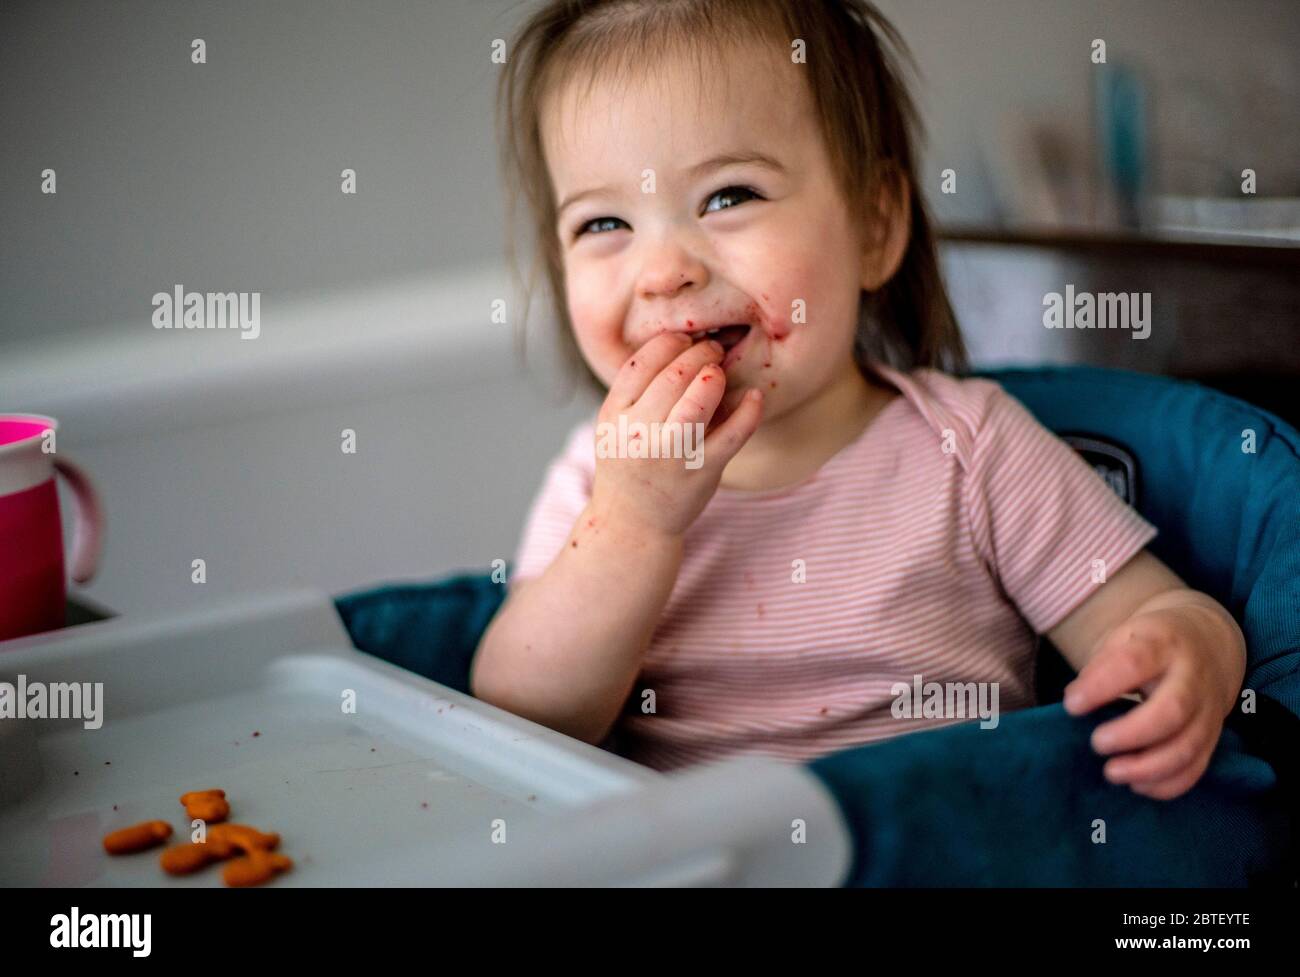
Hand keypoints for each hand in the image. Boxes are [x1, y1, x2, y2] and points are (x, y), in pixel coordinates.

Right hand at [589, 332, 762, 538]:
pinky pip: (733, 433)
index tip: (684, 339)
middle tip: (711, 350)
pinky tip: (755, 397)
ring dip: (715, 375)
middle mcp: (639, 433)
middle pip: (673, 375)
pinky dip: (749, 411)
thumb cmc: (629, 464)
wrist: (632, 522)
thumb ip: (638, 390)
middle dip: (698, 353)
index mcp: (614, 415)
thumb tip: (684, 344)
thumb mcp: (615, 425)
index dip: (668, 343)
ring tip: (719, 372)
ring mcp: (671, 454)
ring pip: (700, 399)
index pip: (642, 363)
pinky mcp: (703, 471)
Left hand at [1062, 604, 1244, 799]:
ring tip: (1112, 772)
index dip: (1101, 687)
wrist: (1208, 643)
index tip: (1072, 706)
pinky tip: (1137, 784)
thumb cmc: (1150, 644)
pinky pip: (1197, 767)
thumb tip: (1075, 701)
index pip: (1134, 663)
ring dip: (1148, 768)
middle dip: (1131, 734)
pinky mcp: (1214, 736)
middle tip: (1097, 743)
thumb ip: (1100, 666)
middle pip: (1171, 711)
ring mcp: (1208, 709)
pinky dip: (1167, 783)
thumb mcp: (1123, 637)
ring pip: (1187, 746)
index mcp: (1163, 643)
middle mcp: (1192, 677)